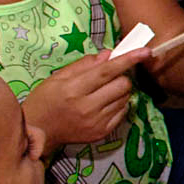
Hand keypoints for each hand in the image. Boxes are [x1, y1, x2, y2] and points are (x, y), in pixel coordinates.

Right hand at [23, 50, 148, 152]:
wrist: (38, 132)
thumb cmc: (45, 100)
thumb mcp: (57, 77)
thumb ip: (84, 65)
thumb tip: (109, 54)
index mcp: (73, 89)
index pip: (107, 71)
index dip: (127, 59)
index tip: (145, 51)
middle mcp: (87, 107)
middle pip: (122, 85)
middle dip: (121, 76)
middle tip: (109, 76)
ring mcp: (96, 122)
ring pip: (125, 98)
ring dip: (119, 91)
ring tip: (102, 92)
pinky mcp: (102, 133)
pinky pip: (122, 112)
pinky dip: (117, 104)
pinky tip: (102, 105)